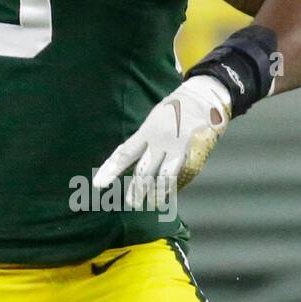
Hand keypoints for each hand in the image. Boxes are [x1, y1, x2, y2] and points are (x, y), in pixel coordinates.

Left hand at [93, 75, 231, 207]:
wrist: (201, 98)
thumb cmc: (173, 108)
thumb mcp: (152, 120)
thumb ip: (142, 140)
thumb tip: (127, 158)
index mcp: (146, 131)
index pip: (125, 154)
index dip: (111, 170)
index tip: (99, 184)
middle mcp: (160, 141)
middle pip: (144, 171)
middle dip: (136, 189)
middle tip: (130, 202)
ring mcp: (176, 149)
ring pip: (163, 177)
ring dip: (155, 193)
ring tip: (149, 203)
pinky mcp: (191, 154)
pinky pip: (179, 174)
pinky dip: (171, 186)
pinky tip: (166, 195)